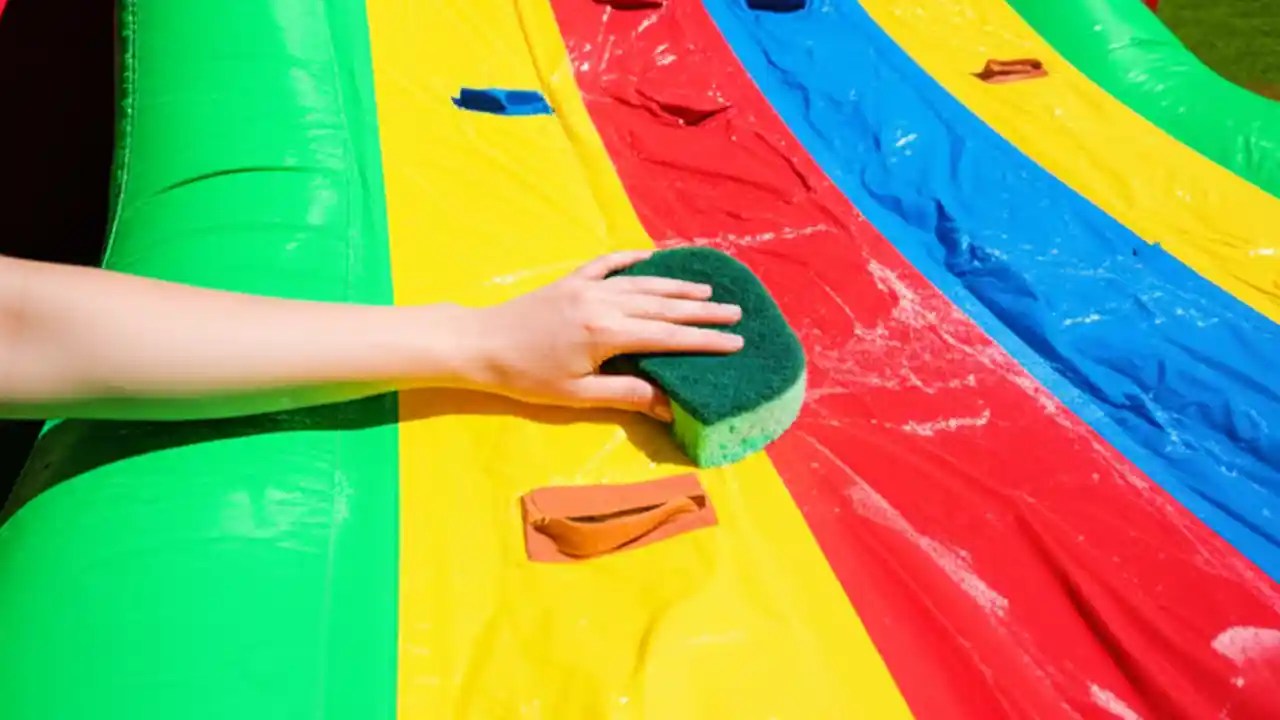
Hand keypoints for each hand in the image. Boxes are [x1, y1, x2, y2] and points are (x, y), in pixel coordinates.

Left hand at [464, 250, 742, 419]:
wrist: (480, 345)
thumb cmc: (526, 377)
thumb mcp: (578, 395)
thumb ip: (626, 395)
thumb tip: (669, 404)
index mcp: (607, 334)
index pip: (667, 336)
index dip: (703, 341)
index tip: (734, 342)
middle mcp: (603, 303)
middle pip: (663, 306)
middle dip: (702, 312)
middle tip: (735, 313)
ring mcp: (587, 286)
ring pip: (643, 283)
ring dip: (677, 286)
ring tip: (707, 292)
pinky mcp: (571, 280)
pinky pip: (609, 264)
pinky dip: (633, 259)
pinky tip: (652, 257)